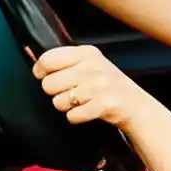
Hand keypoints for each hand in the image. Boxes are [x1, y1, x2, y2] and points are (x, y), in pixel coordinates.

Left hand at [33, 45, 150, 129]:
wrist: (135, 104)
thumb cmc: (107, 84)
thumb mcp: (91, 64)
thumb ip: (66, 61)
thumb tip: (35, 65)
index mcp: (87, 52)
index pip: (48, 59)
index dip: (40, 71)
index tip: (45, 76)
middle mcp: (94, 66)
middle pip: (48, 83)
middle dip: (54, 92)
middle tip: (69, 92)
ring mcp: (99, 85)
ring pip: (58, 102)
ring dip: (66, 106)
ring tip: (81, 102)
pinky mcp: (103, 104)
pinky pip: (72, 116)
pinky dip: (76, 117)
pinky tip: (87, 111)